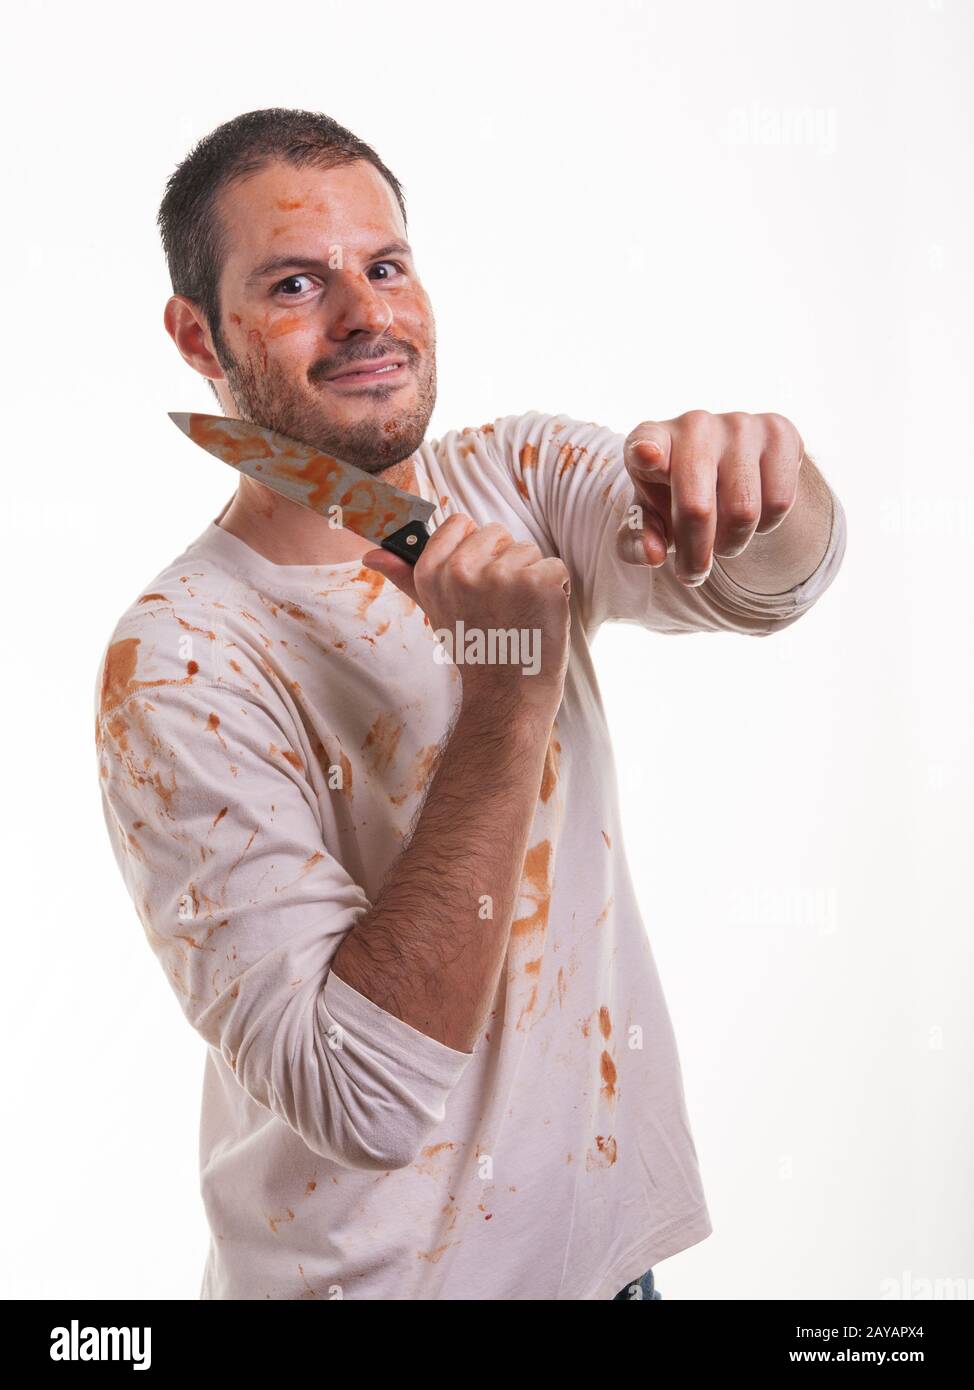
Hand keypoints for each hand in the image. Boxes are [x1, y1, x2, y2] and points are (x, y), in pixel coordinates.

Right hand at [362, 515, 571, 715]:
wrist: (508, 696)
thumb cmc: (476, 650)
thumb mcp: (434, 610)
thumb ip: (405, 576)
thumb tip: (371, 554)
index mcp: (432, 571)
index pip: (461, 522)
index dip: (477, 550)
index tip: (479, 585)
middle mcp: (461, 571)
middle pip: (499, 533)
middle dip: (506, 564)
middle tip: (501, 607)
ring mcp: (502, 576)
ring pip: (529, 550)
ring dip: (532, 579)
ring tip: (521, 616)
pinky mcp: (539, 583)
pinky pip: (556, 567)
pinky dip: (557, 591)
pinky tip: (541, 618)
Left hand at [618, 410, 804, 584]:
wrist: (733, 470)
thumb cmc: (678, 497)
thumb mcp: (651, 520)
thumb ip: (637, 541)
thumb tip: (652, 554)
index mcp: (650, 440)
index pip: (646, 441)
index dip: (646, 451)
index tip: (646, 456)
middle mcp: (693, 424)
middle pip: (697, 507)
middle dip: (695, 553)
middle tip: (693, 572)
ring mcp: (739, 423)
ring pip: (743, 511)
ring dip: (733, 543)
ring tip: (724, 538)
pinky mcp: (778, 431)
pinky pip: (779, 500)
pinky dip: (767, 525)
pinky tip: (754, 513)